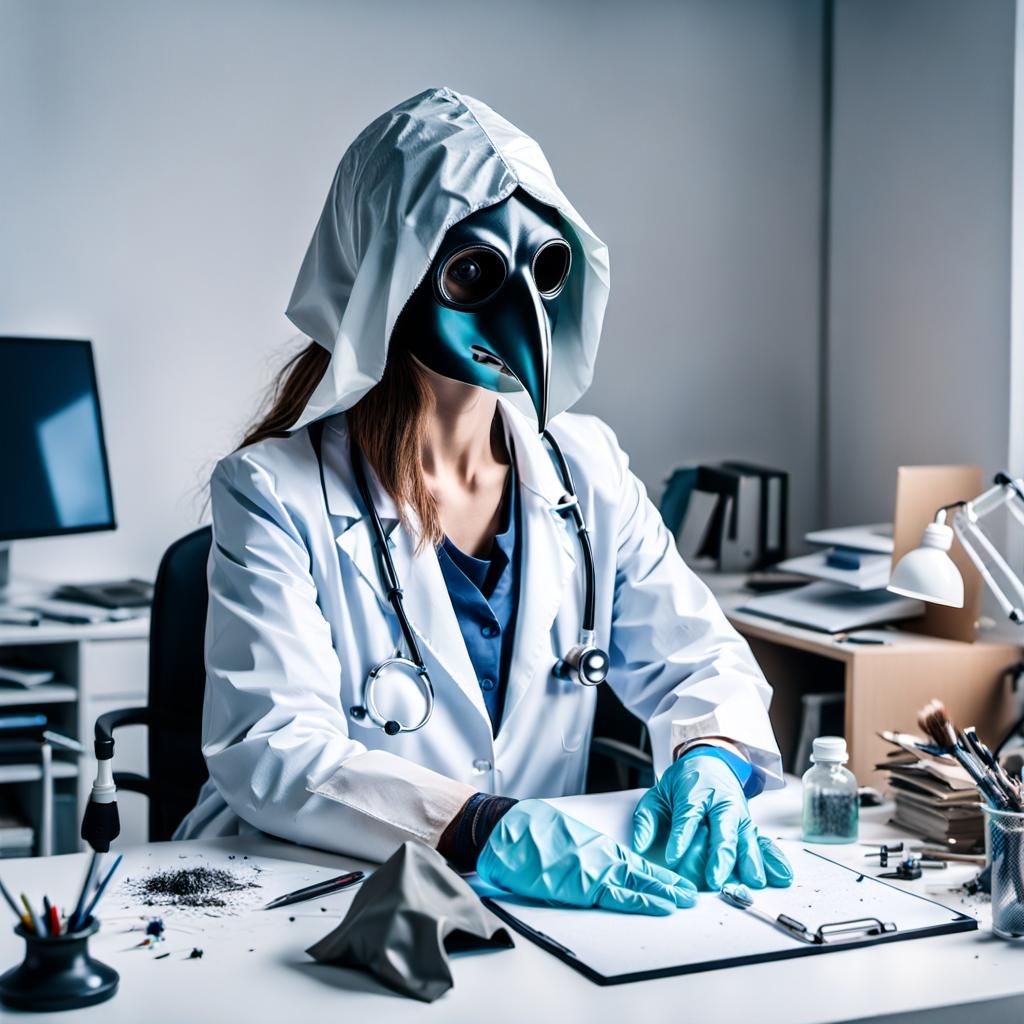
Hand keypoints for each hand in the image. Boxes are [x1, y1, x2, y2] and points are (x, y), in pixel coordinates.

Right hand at [477, 799, 696, 914]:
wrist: (510, 831)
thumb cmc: (532, 835)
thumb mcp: (566, 843)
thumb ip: (584, 857)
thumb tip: (589, 869)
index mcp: (598, 849)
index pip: (636, 864)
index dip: (658, 874)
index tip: (677, 882)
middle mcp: (601, 858)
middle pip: (643, 874)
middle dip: (669, 884)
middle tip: (692, 894)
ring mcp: (594, 870)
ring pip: (639, 884)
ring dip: (665, 893)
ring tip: (687, 900)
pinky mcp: (583, 885)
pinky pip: (619, 896)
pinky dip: (643, 901)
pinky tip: (661, 906)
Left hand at [632, 753, 791, 890]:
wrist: (713, 761)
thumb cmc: (684, 783)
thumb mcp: (659, 793)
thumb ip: (648, 819)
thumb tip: (640, 845)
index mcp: (696, 792)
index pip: (688, 815)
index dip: (681, 837)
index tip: (673, 857)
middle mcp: (721, 803)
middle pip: (723, 829)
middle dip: (720, 855)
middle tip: (715, 879)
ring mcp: (738, 815)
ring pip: (745, 838)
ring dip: (750, 861)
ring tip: (752, 882)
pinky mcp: (749, 826)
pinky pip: (762, 843)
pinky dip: (772, 859)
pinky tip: (779, 875)